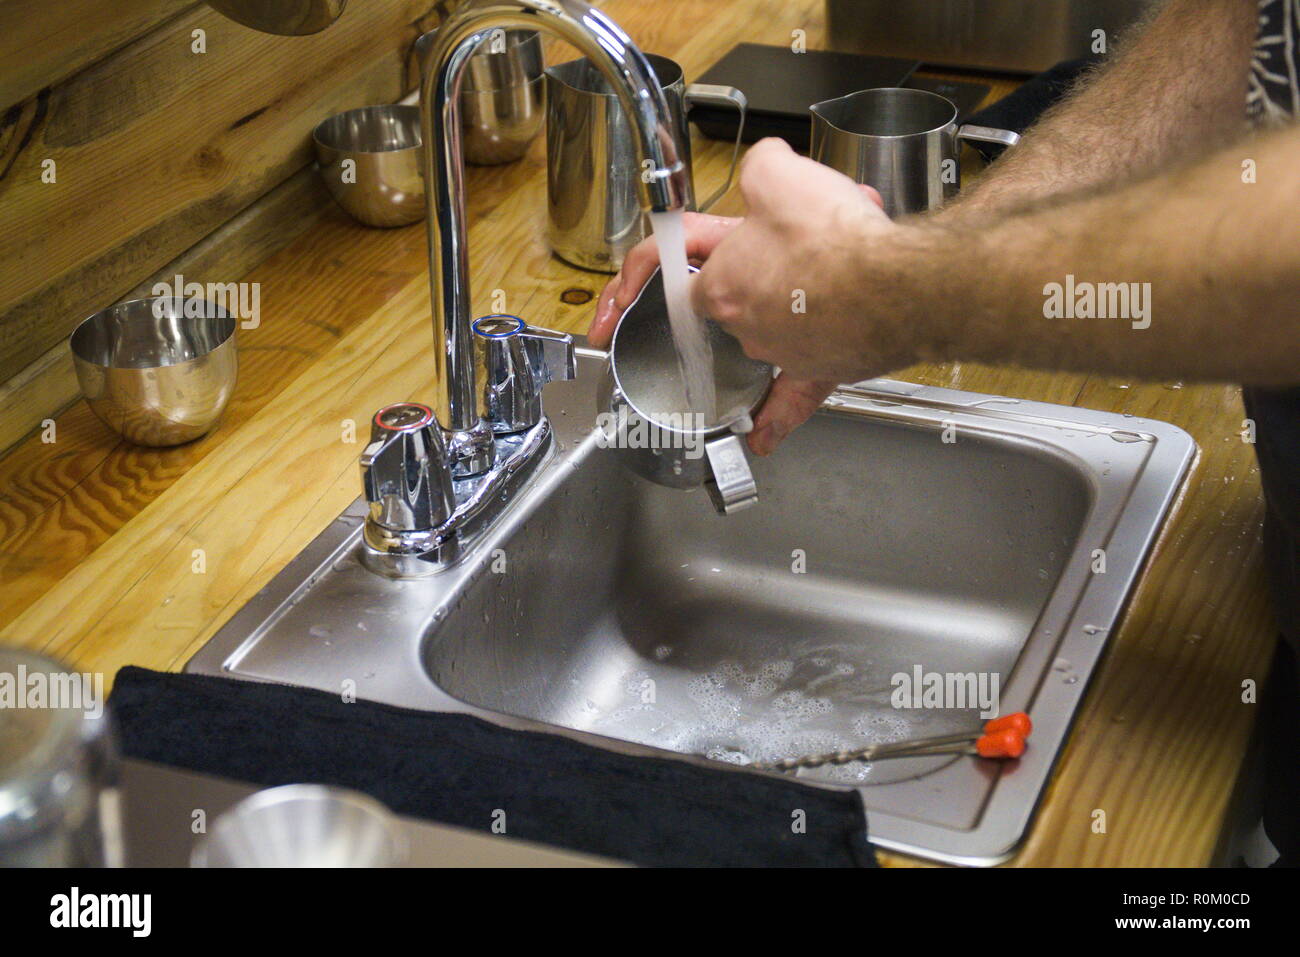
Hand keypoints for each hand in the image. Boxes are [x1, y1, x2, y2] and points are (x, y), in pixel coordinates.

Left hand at [587, 158, 890, 455]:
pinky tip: (759, 435)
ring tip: (822, 267)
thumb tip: (764, 164)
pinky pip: (788, 398)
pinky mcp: (817, 369)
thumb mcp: (779, 175)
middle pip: (728, 295)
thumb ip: (760, 168)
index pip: (668, 266)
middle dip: (751, 267)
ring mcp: (779, 349)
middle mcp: (743, 322)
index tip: (620, 297)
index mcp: (721, 280)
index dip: (641, 273)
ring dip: (779, 310)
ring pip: (761, 333)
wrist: (898, 287)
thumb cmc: (837, 239)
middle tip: (783, 248)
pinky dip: (774, 418)